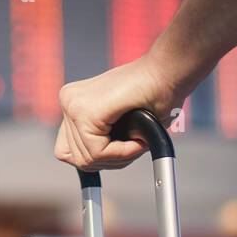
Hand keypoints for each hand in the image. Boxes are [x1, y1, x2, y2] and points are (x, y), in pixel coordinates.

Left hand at [54, 54, 181, 171]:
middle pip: (75, 157)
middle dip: (109, 160)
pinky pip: (97, 153)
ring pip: (87, 158)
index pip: (68, 151)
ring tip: (137, 142)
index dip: (98, 158)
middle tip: (133, 147)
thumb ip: (98, 139)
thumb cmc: (153, 94)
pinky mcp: (85, 112)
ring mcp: (73, 105)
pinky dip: (121, 154)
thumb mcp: (117, 122)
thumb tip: (88, 165)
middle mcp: (68, 101)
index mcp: (73, 102)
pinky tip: (137, 142)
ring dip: (118, 157)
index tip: (123, 149)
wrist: (168, 72)